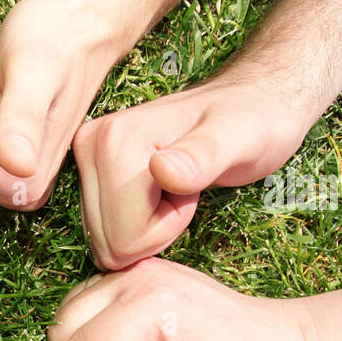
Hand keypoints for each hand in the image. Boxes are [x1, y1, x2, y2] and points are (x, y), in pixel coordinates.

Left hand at [0, 0, 123, 209]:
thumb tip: (19, 167)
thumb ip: (21, 118)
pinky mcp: (2, 167)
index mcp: (20, 183)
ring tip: (3, 97)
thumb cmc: (56, 40)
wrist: (81, 28)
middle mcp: (17, 192)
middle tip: (0, 97)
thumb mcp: (33, 72)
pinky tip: (0, 103)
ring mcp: (10, 181)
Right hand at [73, 75, 313, 268]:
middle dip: (152, 229)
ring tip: (176, 188)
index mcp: (114, 141)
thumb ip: (203, 156)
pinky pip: (105, 229)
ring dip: (146, 226)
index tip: (191, 190)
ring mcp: (86, 156)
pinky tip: (160, 191)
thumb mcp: (240, 139)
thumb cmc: (254, 121)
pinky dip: (136, 222)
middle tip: (185, 190)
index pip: (124, 237)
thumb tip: (162, 171)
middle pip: (108, 241)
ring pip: (104, 238)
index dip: (167, 227)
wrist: (250, 99)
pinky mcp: (90, 167)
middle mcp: (89, 144)